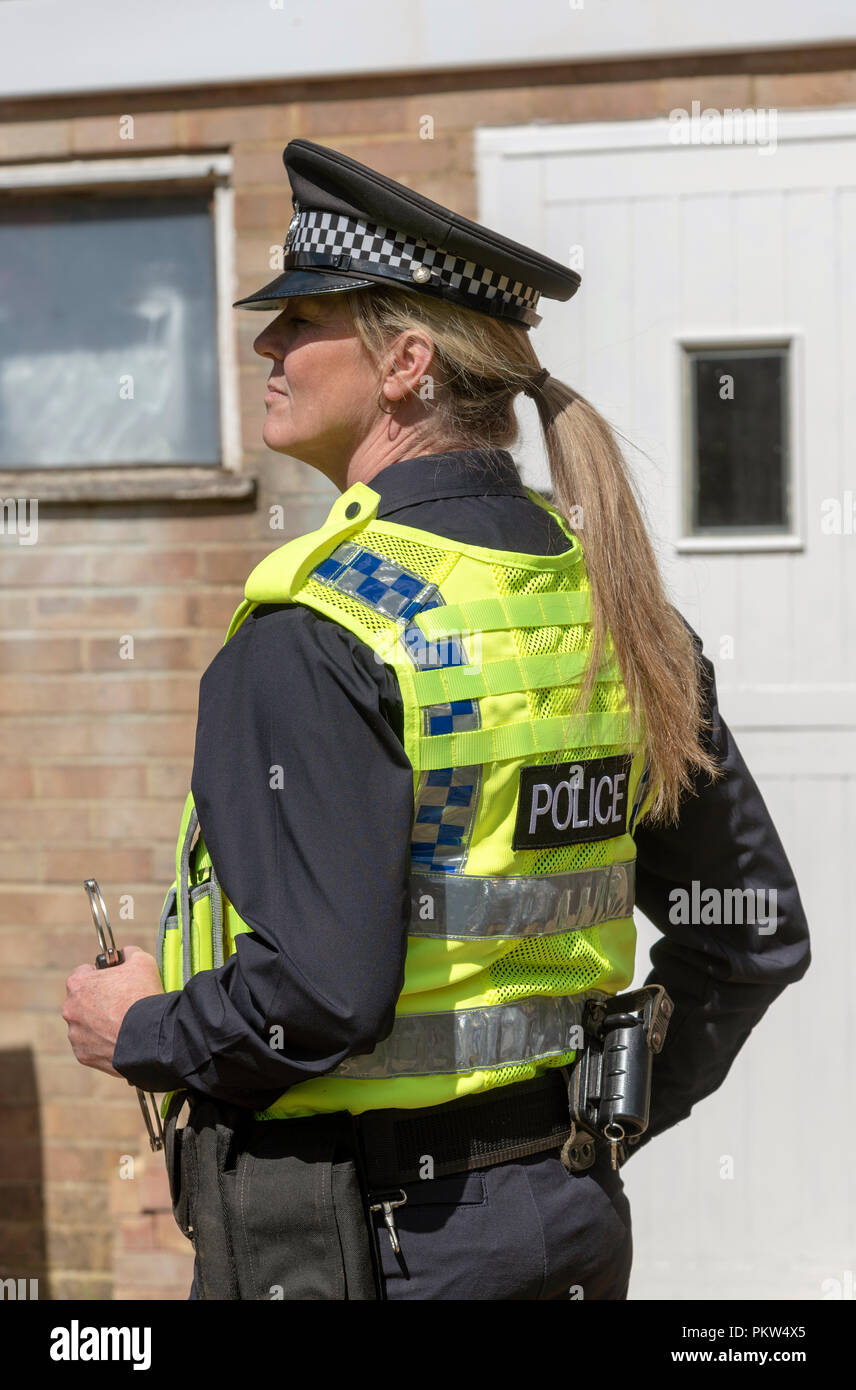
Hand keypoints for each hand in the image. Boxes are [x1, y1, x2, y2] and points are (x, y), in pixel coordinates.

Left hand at [63, 945, 164, 1077]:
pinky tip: (120, 1038)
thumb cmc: (143, 996)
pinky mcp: (83, 1055)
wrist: (150, 1036)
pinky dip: (103, 1042)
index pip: (83, 972)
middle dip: (99, 1000)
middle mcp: (70, 1009)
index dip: (101, 974)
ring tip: (123, 1023)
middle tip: (121, 1002)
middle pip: (83, 1001)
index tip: (114, 979)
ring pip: (86, 1025)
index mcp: (77, 984)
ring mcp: (75, 1035)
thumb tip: (126, 954)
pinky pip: (91, 1045)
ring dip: (99, 1023)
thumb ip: (129, 953)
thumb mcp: (142, 961)